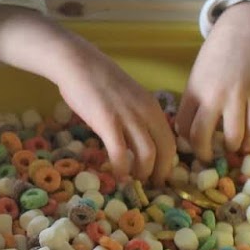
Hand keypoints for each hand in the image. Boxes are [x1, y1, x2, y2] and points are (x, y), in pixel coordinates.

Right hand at [50, 38, 177, 184]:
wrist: (78, 63)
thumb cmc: (99, 80)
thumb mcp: (129, 99)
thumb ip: (137, 118)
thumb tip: (136, 143)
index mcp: (153, 107)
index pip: (171, 142)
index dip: (167, 164)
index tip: (158, 176)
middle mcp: (146, 113)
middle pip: (165, 151)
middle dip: (159, 173)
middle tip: (148, 186)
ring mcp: (128, 117)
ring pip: (147, 154)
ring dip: (142, 173)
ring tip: (133, 182)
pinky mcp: (107, 121)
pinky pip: (120, 152)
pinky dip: (121, 167)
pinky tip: (116, 175)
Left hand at [176, 1, 249, 160]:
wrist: (245, 31)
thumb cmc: (218, 53)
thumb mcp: (198, 74)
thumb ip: (195, 98)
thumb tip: (189, 127)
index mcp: (193, 90)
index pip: (181, 126)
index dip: (185, 141)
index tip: (190, 145)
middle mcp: (212, 96)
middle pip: (200, 137)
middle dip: (203, 153)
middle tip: (208, 157)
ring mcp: (237, 97)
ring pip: (230, 138)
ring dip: (230, 149)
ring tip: (230, 149)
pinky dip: (249, 141)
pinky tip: (246, 142)